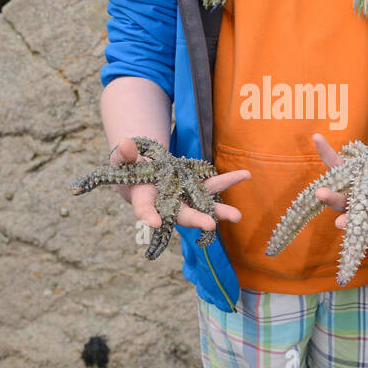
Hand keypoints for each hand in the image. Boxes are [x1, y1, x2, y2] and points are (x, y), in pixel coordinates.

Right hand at [109, 136, 250, 232]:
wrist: (143, 173)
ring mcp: (185, 197)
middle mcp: (167, 204)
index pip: (145, 209)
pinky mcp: (196, 186)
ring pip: (203, 204)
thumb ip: (124, 154)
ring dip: (220, 211)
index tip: (153, 222)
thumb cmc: (128, 168)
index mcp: (144, 200)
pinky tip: (246, 175)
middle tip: (209, 224)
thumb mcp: (122, 160)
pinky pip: (213, 184)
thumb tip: (126, 143)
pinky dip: (229, 181)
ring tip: (237, 216)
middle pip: (182, 214)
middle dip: (196, 220)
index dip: (148, 215)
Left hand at [310, 132, 367, 231]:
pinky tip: (316, 137)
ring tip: (316, 179)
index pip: (354, 219)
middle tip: (321, 194)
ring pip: (334, 181)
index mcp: (364, 212)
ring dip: (324, 178)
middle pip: (339, 201)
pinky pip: (333, 158)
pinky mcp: (346, 165)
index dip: (346, 221)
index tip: (340, 223)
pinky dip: (324, 149)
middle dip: (330, 199)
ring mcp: (348, 182)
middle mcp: (353, 199)